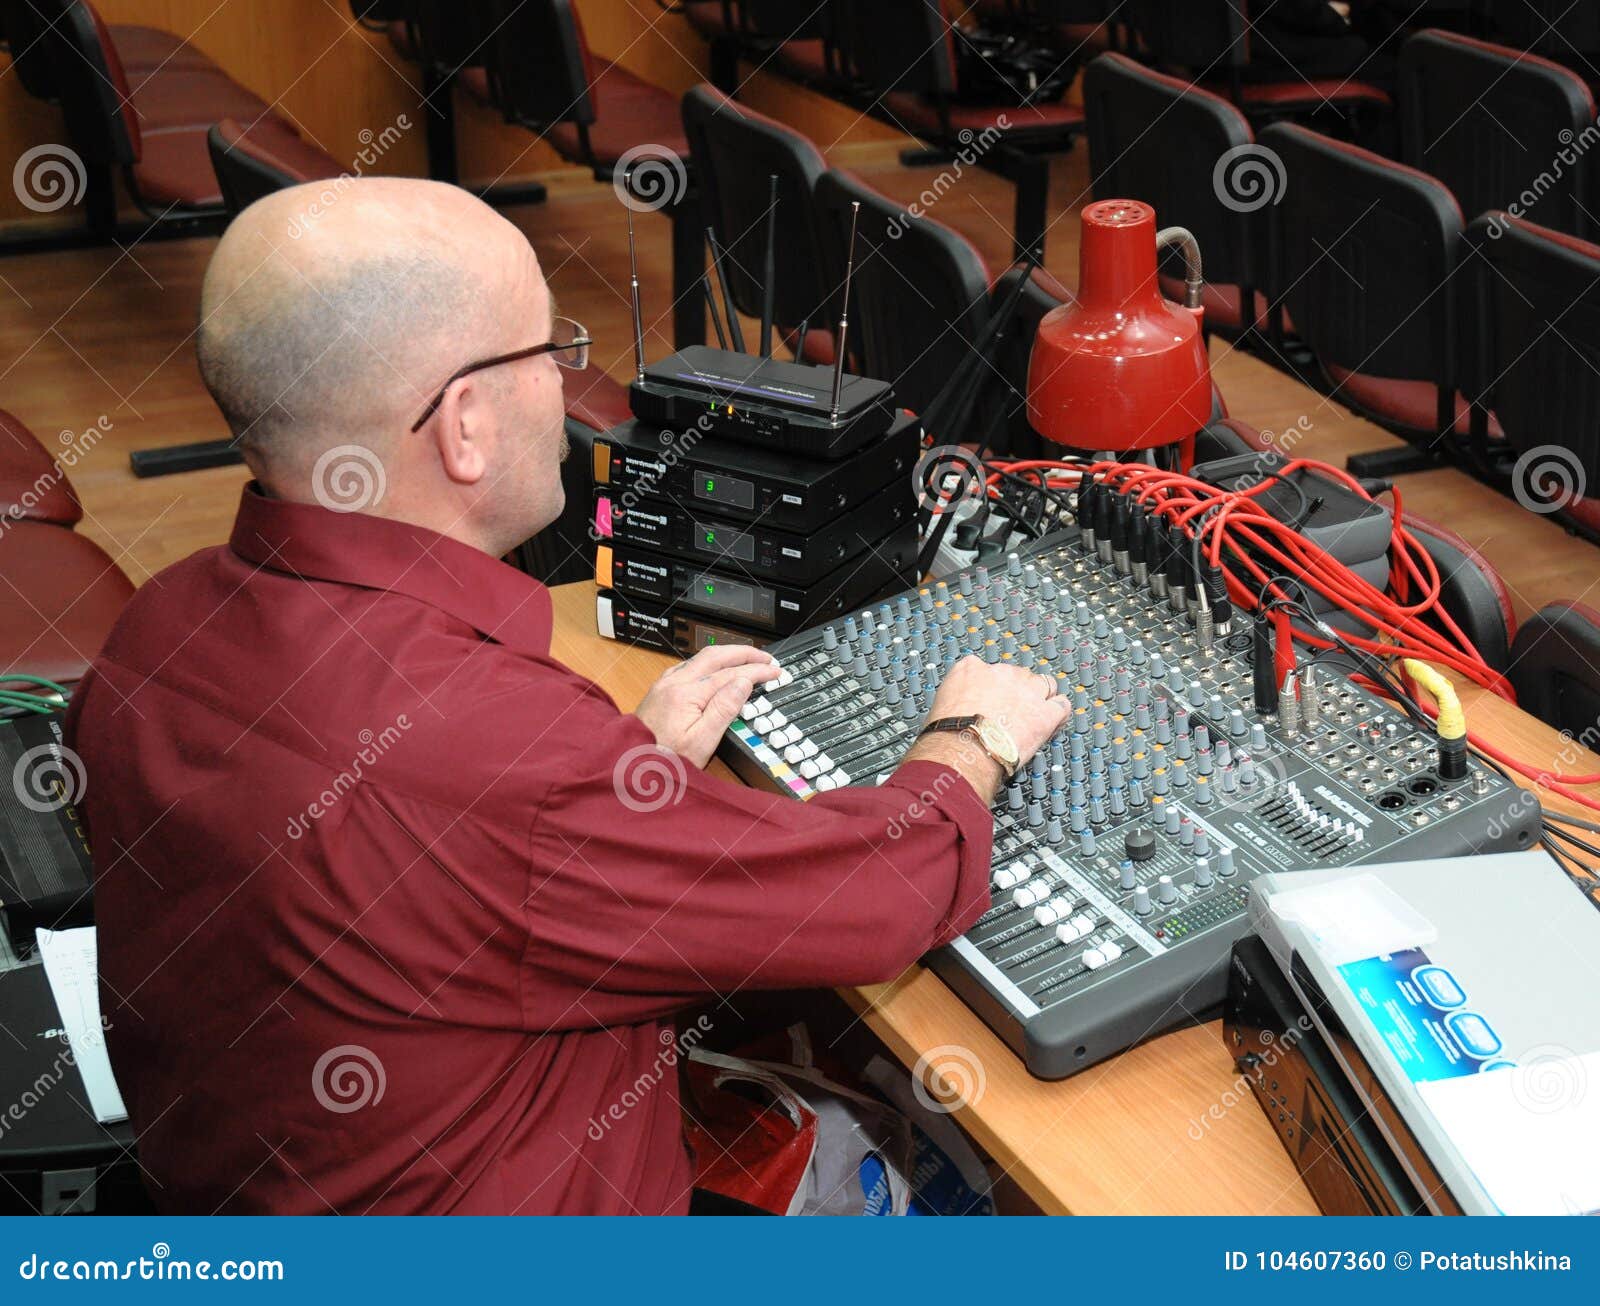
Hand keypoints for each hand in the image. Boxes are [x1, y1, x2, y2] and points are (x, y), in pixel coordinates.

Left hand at [635, 644, 780, 767]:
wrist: (630, 766)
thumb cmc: (664, 760)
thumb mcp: (701, 742)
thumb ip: (723, 709)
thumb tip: (743, 683)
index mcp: (685, 694)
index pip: (730, 674)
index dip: (755, 671)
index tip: (773, 671)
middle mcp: (673, 683)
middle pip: (715, 656)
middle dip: (743, 653)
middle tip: (765, 658)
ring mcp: (664, 685)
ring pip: (700, 658)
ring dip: (727, 655)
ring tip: (746, 659)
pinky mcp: (659, 691)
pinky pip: (688, 666)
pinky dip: (709, 663)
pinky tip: (714, 669)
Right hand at [925, 656, 1070, 767]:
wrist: (962, 749)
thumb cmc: (948, 733)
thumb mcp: (941, 704)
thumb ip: (958, 697)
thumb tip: (960, 708)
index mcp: (973, 669)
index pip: (990, 668)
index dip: (995, 686)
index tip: (994, 697)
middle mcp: (1002, 674)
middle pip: (1019, 675)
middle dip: (1018, 692)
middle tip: (1012, 711)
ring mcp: (1027, 691)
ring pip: (1045, 685)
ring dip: (1041, 698)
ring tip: (1035, 714)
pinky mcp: (1044, 713)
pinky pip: (1062, 706)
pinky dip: (1059, 714)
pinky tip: (1053, 722)